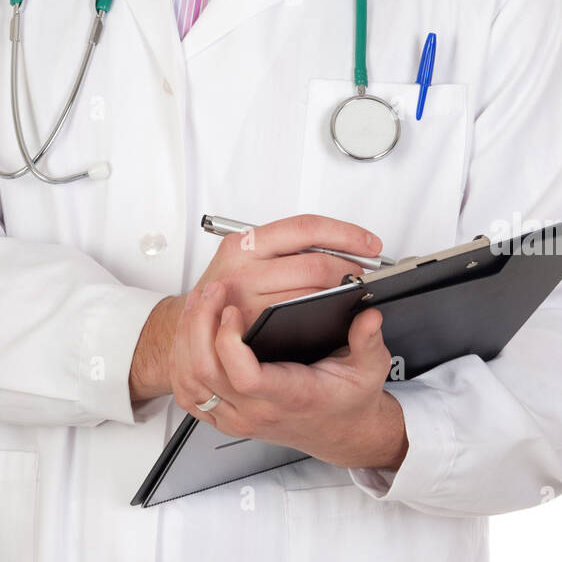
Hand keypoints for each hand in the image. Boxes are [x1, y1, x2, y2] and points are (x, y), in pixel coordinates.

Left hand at [133, 214, 382, 405]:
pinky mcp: (226, 417)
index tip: (233, 311)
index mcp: (291, 397)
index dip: (230, 343)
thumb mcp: (370, 368)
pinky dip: (183, 358)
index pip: (246, 378)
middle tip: (212, 293)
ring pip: (191, 382)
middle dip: (200, 326)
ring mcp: (238, 418)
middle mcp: (257, 411)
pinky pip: (189, 392)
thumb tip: (369, 316)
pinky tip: (191, 330)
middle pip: (206, 374)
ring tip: (200, 303)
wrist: (343, 433)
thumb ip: (369, 341)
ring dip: (187, 338)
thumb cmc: (350, 400)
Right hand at [191, 213, 382, 328]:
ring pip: (311, 296)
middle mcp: (242, 270)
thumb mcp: (248, 254)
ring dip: (338, 296)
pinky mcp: (247, 333)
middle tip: (360, 276)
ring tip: (347, 294)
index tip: (370, 244)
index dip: (345, 234)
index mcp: (245, 243)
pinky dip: (319, 318)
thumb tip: (346, 246)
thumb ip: (289, 246)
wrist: (192, 324)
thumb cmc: (227, 288)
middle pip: (315, 265)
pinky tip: (327, 317)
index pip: (306, 228)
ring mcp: (244, 304)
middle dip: (347, 271)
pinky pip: (296, 324)